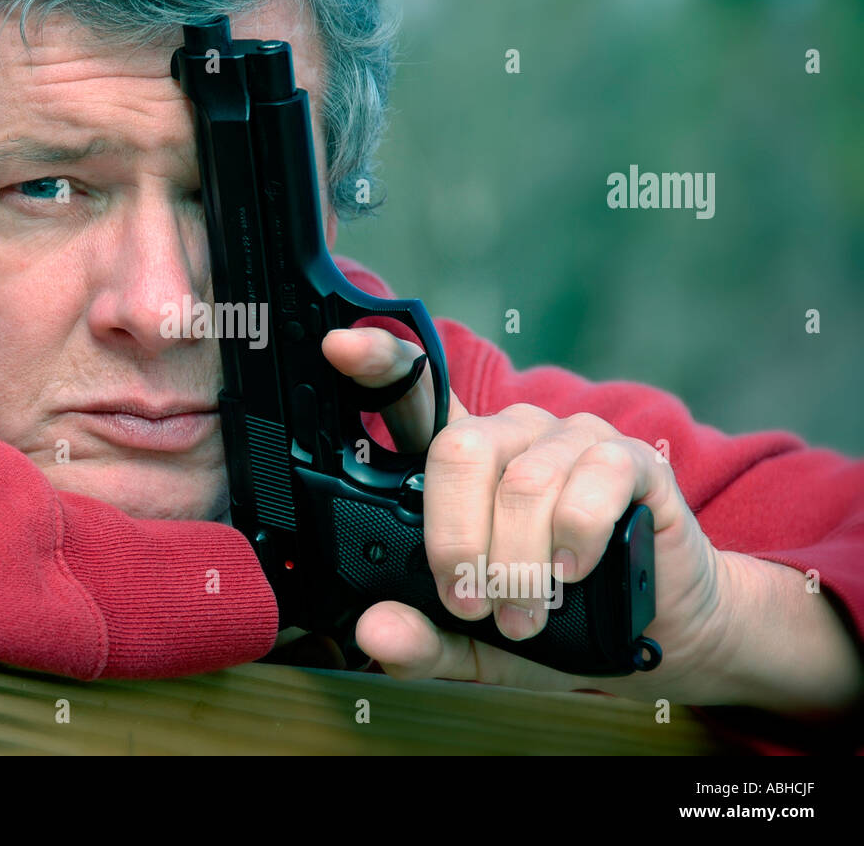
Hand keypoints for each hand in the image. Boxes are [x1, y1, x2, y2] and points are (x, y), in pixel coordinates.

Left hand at [320, 326, 729, 703]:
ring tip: (524, 615)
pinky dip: (575, 537)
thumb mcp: (475, 647)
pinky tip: (573, 572)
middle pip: (460, 450)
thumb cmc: (555, 623)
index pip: (412, 392)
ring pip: (523, 481)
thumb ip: (422, 640)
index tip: (339, 347)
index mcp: (461, 464)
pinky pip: (592, 482)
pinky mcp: (630, 458)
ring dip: (519, 561)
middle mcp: (510, 435)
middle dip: (456, 540)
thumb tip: (374, 632)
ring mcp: (570, 439)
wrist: (656, 636)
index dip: (378, 361)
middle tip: (471, 603)